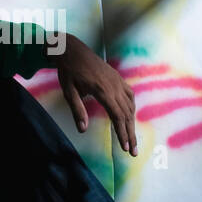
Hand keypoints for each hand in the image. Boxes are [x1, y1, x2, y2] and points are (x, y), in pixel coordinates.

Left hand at [55, 33, 137, 154]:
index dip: (122, 133)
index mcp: (102, 90)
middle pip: (127, 114)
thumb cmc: (68, 71)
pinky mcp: (117, 78)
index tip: (125, 147)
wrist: (73, 50)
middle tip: (133, 152)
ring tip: (132, 139)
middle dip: (130, 134)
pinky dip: (132, 107)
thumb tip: (82, 130)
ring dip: (132, 123)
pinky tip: (131, 116)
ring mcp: (118, 81)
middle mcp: (114, 86)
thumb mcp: (69, 91)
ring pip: (130, 106)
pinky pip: (129, 95)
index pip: (117, 116)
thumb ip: (77, 110)